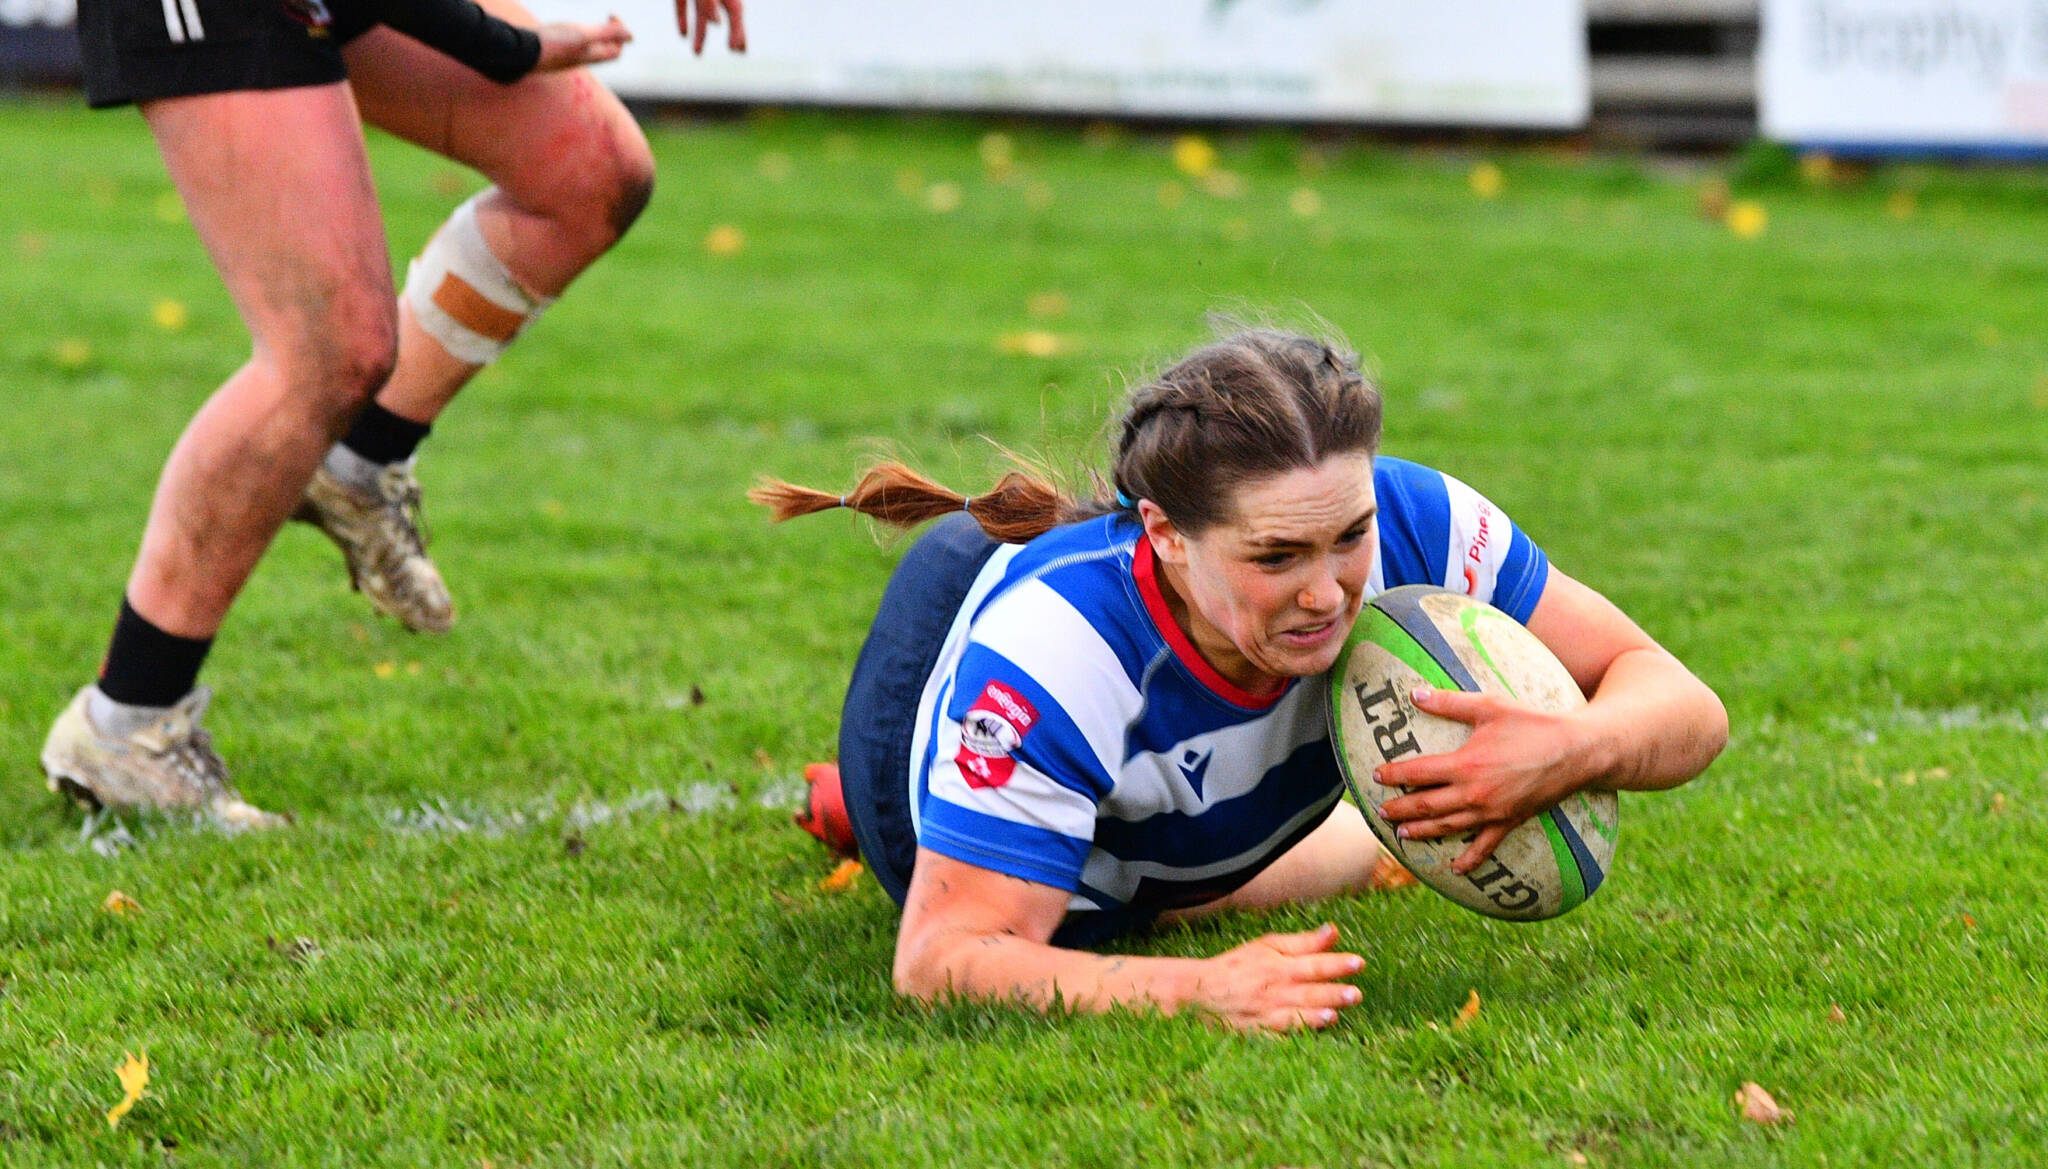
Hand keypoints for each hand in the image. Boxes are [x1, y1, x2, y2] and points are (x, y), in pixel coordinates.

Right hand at [533, 16, 631, 71]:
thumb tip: (631, 35)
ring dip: (593, 38)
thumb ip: (606, 34)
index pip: (615, 50)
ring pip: (586, 51)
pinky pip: (570, 49)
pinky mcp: (551, 55)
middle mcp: (579, 60)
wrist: (519, 53)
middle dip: (609, 36)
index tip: (612, 15)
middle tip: (608, 19)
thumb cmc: (552, 44)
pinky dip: (575, 39)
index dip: (621, 34)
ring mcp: (565, 59)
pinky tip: (565, 30)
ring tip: (590, 25)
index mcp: (589, 56)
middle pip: (603, 52)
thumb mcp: (582, 35)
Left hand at [674, 0, 745, 53]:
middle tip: (739, 52)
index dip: (737, 30)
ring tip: (697, 54)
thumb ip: (708, 3)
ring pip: (700, 14)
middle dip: (733, 32)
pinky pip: (682, 5)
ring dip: (700, 34)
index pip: (736, 10)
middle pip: (726, 13)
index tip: (734, 50)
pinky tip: (683, 36)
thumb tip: (716, 23)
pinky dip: (683, 20)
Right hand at [1190, 923, 1364, 1032]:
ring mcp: (1267, 1014)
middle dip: (1333, 993)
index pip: (1314, 964)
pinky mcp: (1259, 1034)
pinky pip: (1277, 1037)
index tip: (1359, 963)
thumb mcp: (1268, 946)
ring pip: (1295, 1015)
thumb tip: (1334, 932)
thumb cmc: (1239, 965)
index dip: (1336, 964)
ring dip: (1315, 1015)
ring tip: (1335, 1015)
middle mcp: (1276, 990)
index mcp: (1279, 966)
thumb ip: (1302, 942)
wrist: (1200, 990)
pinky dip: (1292, 1036)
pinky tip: (1307, 1037)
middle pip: (1308, 991)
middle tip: (1356, 994)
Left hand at [1374, 685, 1595, 873]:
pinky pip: (1486, 846)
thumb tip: (1415, 694)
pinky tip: (1455, 868)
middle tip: (1379, 811)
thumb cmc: (1532, 724)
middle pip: (1426, 806)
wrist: (1576, 751)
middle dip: (1400, 809)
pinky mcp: (1510, 821)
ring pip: (1448, 827)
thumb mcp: (1489, 706)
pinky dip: (1469, 859)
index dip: (1394, 775)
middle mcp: (1474, 793)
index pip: (1418, 773)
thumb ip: (1449, 703)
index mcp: (1465, 764)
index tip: (1376, 775)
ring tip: (1401, 834)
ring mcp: (1492, 812)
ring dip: (1422, 832)